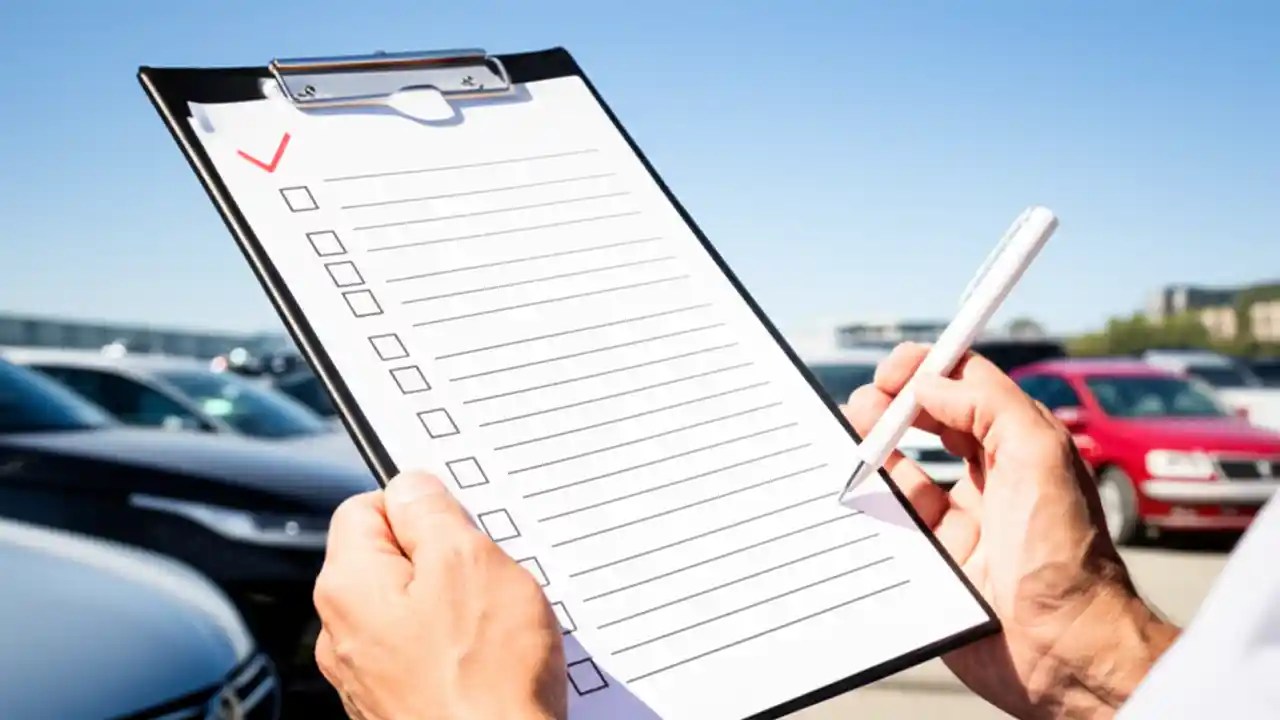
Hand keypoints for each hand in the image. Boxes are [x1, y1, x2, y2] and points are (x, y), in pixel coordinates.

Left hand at [313, 471, 565, 719]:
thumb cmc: (485, 680)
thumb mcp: (468, 561)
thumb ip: (431, 512)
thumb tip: (412, 486)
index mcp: (348, 586)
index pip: (366, 507)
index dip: (419, 506)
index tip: (459, 521)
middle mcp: (344, 633)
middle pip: (393, 560)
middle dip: (445, 559)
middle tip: (489, 576)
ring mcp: (370, 676)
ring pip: (416, 609)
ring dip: (459, 606)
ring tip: (498, 627)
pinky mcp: (400, 705)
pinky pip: (429, 654)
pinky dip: (461, 650)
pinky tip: (493, 662)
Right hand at [844, 343, 1178, 719]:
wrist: (1062, 646)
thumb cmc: (1065, 554)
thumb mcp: (1040, 455)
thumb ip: (989, 405)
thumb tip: (932, 382)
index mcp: (1024, 448)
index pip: (972, 390)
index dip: (933, 371)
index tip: (897, 368)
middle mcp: (995, 479)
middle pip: (935, 425)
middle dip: (898, 404)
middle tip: (868, 398)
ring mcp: (966, 521)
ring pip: (908, 470)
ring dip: (878, 445)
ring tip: (853, 427)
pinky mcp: (938, 559)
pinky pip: (896, 520)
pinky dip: (875, 496)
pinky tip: (860, 481)